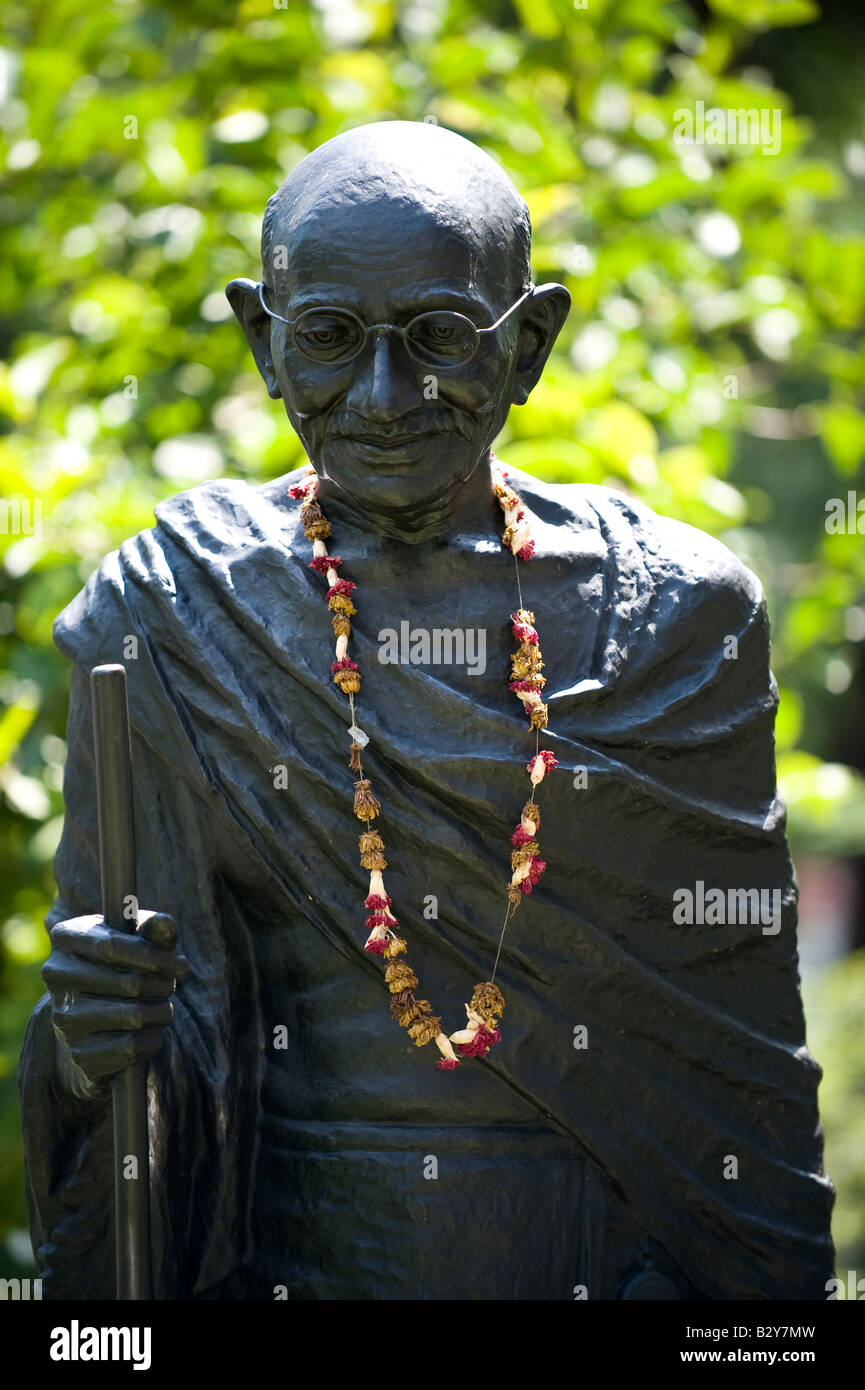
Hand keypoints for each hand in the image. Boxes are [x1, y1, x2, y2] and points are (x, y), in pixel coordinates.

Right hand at [43, 910, 188, 1086]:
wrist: (95, 1011)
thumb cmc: (123, 962)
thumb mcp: (137, 938)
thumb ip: (154, 929)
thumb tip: (165, 923)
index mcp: (66, 936)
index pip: (113, 946)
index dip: (155, 957)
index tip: (181, 965)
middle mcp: (56, 976)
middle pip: (130, 983)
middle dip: (163, 985)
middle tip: (171, 985)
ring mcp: (63, 1017)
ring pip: (135, 1016)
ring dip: (162, 1012)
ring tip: (162, 1006)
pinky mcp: (78, 1053)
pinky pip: (132, 1046)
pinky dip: (153, 1038)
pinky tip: (151, 1030)